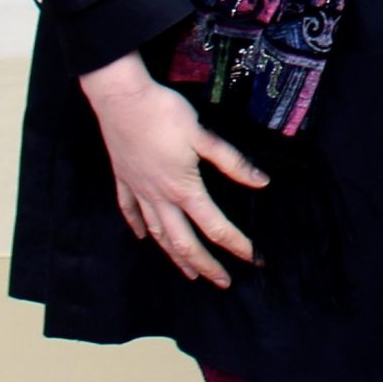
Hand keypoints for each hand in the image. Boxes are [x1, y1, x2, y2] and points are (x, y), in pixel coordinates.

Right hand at [78, 51, 266, 286]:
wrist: (121, 99)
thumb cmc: (165, 114)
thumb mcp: (204, 136)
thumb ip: (232, 162)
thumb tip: (261, 182)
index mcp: (183, 188)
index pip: (214, 225)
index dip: (236, 244)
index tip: (253, 259)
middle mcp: (159, 196)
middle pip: (183, 241)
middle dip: (205, 264)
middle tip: (222, 282)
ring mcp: (138, 190)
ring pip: (158, 232)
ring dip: (174, 254)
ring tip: (189, 271)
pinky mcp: (123, 179)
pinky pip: (130, 211)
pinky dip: (139, 226)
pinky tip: (144, 236)